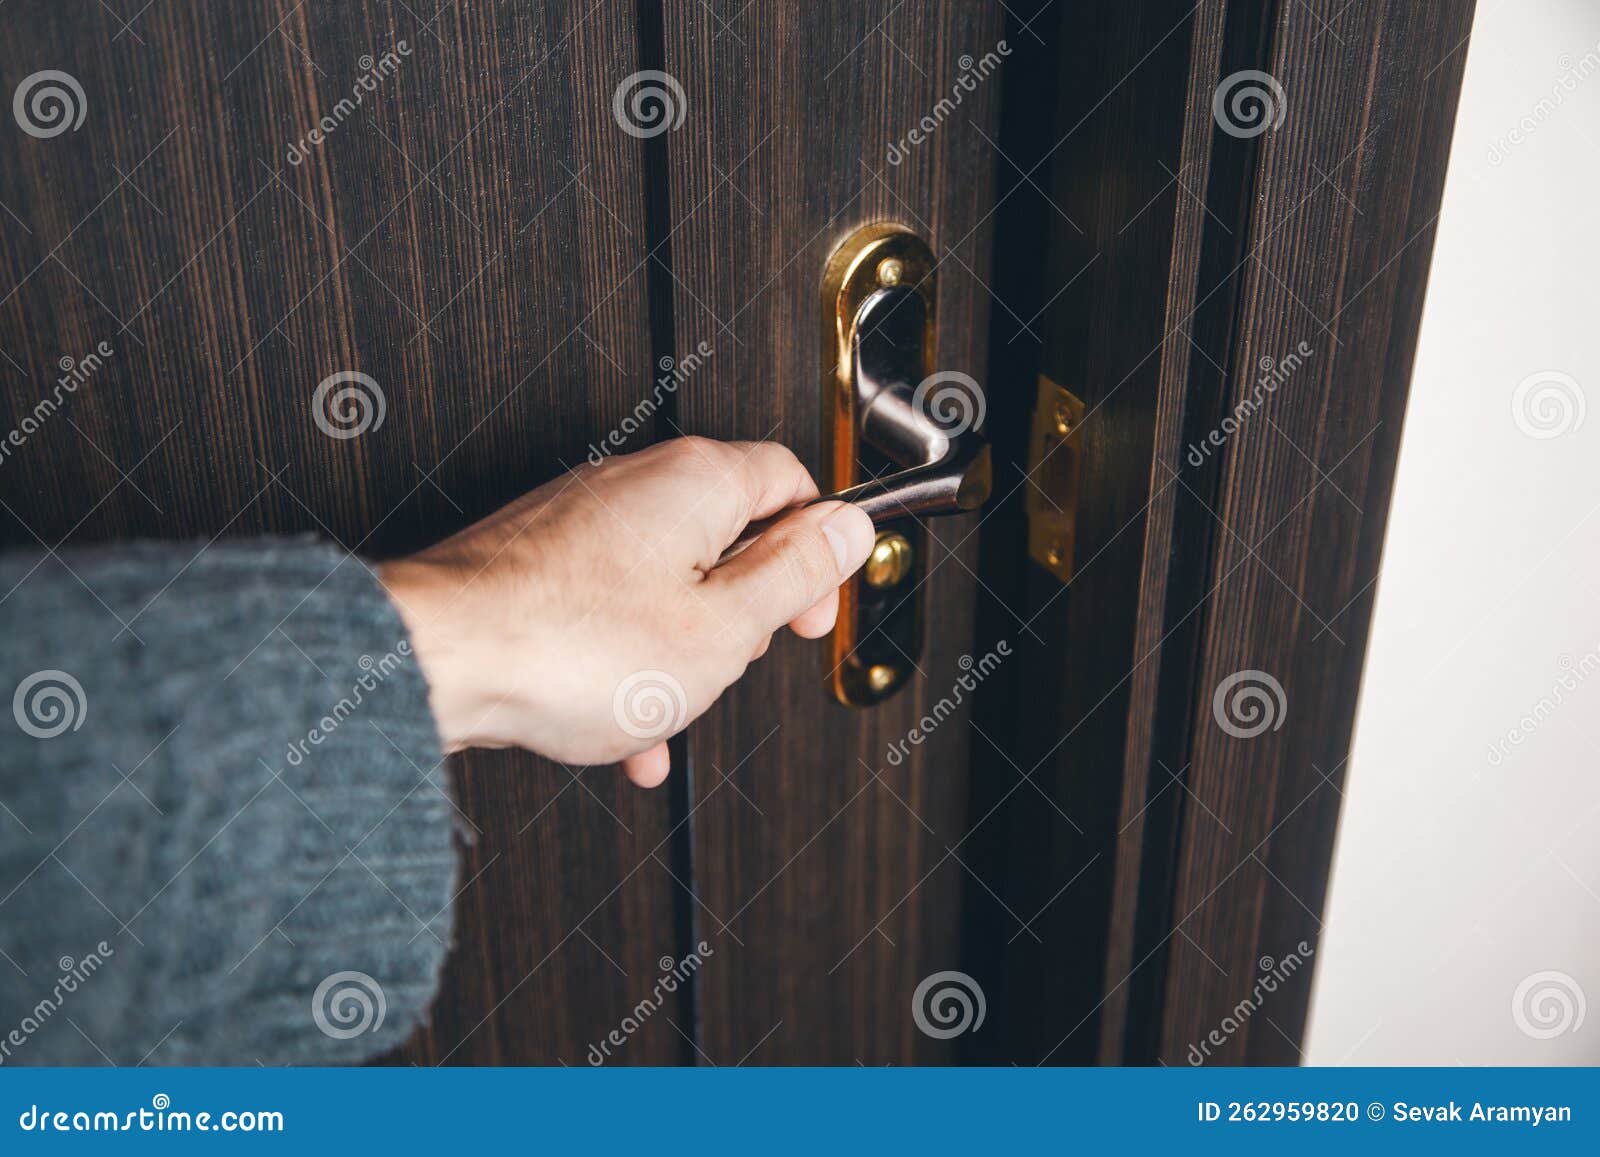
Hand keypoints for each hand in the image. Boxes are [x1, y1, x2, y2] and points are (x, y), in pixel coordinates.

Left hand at [379, 437, 875, 786]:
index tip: (814, 605)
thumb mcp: (724, 627)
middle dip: (742, 609)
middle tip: (739, 658)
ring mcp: (579, 524)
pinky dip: (626, 668)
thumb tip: (847, 531)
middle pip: (726, 533)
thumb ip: (795, 574)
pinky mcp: (537, 566)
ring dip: (681, 655)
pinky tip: (622, 732)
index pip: (791, 481)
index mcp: (696, 483)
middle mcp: (634, 486)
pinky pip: (607, 614)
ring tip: (671, 708)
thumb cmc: (568, 646)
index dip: (818, 548)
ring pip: (665, 586)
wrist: (436, 662)